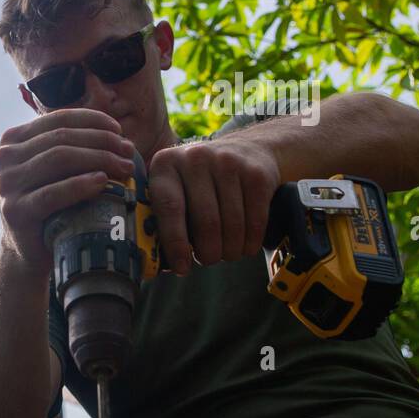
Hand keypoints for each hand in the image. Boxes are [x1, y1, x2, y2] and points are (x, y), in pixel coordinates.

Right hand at [0, 108, 136, 274]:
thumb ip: (70, 145)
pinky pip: (52, 193)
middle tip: (128, 153)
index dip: (93, 121)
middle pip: (61, 138)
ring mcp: (6, 184)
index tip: (120, 131)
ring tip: (124, 168)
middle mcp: (3, 158)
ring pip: (58, 159)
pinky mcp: (14, 211)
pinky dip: (80, 185)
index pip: (58, 119)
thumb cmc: (50, 204)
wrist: (29, 247)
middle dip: (101, 142)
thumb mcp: (53, 168)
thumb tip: (115, 131)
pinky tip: (102, 183)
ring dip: (98, 160)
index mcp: (12, 140)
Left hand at [146, 135, 280, 274]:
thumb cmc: (200, 182)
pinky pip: (255, 220)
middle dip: (208, 252)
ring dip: (229, 250)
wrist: (248, 149)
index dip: (175, 243)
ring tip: (225, 254)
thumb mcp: (176, 187)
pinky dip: (250, 242)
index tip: (181, 268)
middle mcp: (196, 158)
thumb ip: (163, 217)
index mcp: (166, 164)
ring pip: (231, 224)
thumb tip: (162, 263)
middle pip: (205, 221)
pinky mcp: (256, 175)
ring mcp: (229, 163)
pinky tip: (244, 247)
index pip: (169, 208)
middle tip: (207, 261)